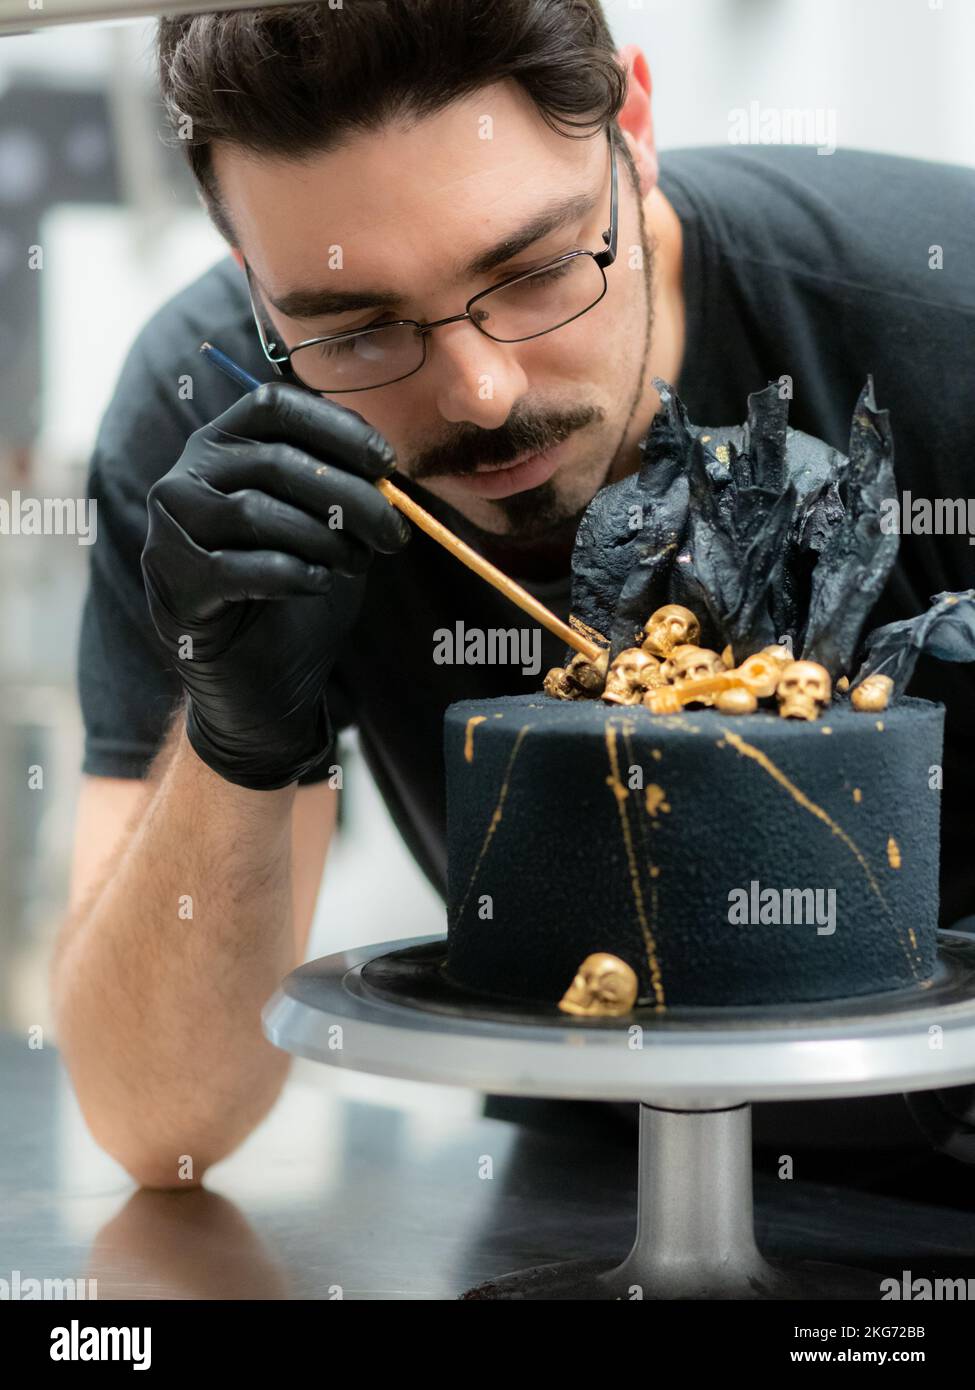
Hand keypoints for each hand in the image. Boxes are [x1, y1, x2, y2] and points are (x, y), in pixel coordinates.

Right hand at [141, 381, 409, 789]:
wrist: (262, 680)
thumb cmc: (297, 591)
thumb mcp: (331, 529)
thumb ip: (347, 490)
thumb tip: (387, 473)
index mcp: (224, 446)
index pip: (274, 406)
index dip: (335, 426)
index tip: (386, 464)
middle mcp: (187, 476)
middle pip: (276, 461)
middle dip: (350, 496)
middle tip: (391, 533)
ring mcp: (171, 529)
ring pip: (256, 511)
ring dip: (322, 539)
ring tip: (352, 564)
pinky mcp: (175, 582)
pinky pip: (240, 568)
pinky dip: (291, 575)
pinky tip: (315, 585)